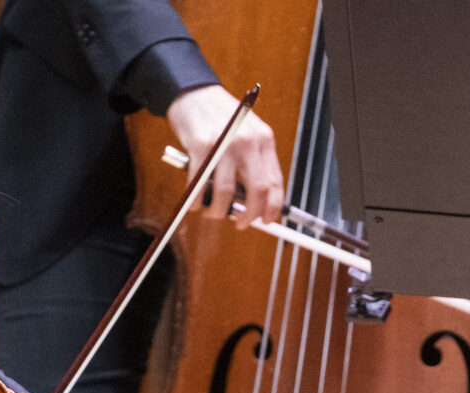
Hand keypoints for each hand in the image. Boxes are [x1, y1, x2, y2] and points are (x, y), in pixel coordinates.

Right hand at [168, 86, 283, 229]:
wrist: (194, 93)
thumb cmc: (220, 117)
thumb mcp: (246, 134)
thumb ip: (252, 163)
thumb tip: (252, 201)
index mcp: (264, 139)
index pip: (275, 182)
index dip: (271, 207)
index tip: (266, 221)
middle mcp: (247, 141)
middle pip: (257, 191)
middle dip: (249, 215)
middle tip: (240, 223)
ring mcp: (224, 144)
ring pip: (226, 192)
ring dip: (218, 211)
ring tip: (212, 213)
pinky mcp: (200, 146)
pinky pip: (200, 184)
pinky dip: (196, 201)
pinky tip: (195, 203)